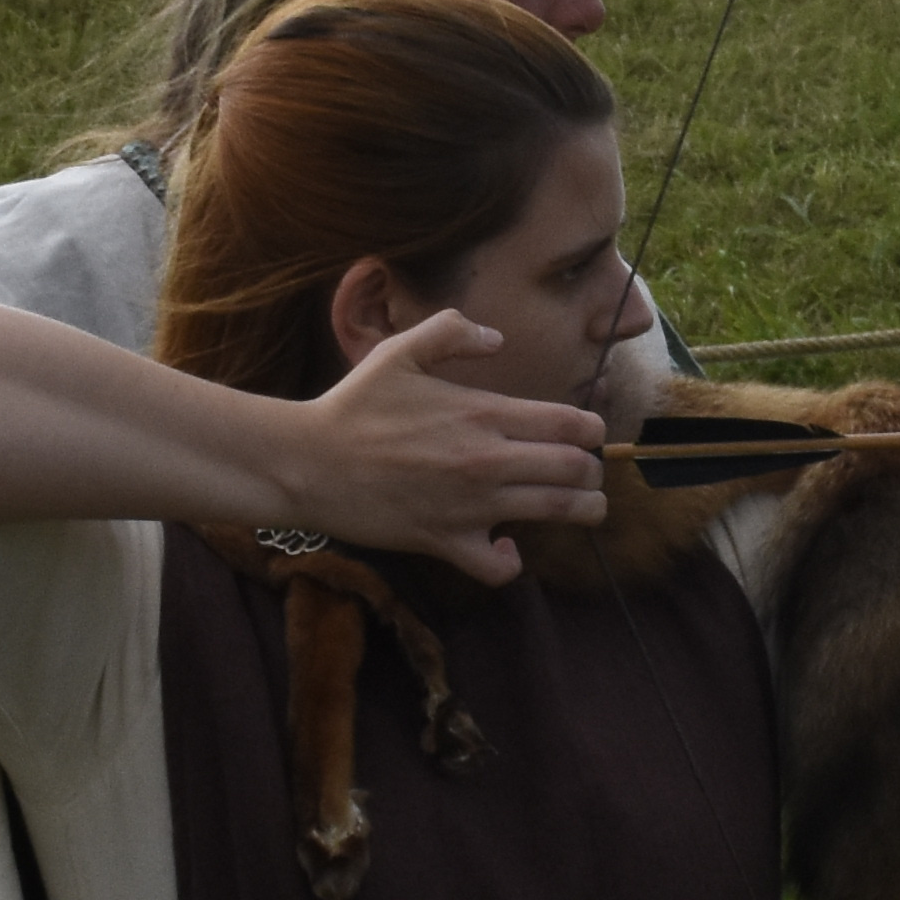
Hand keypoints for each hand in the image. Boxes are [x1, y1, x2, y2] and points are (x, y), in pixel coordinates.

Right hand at [284, 311, 609, 583]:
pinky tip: (503, 546)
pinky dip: (509, 562)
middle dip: (592, 471)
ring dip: (580, 511)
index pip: (573, 424)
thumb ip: (451, 331)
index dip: (591, 430)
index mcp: (483, 413)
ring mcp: (470, 506)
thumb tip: (495, 338)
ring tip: (581, 507)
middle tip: (585, 471)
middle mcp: (488, 461)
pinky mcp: (446, 542)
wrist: (307, 462)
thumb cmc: (353, 405)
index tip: (585, 434)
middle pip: (578, 470)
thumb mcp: (399, 350)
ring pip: (558, 514)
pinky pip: (499, 568)